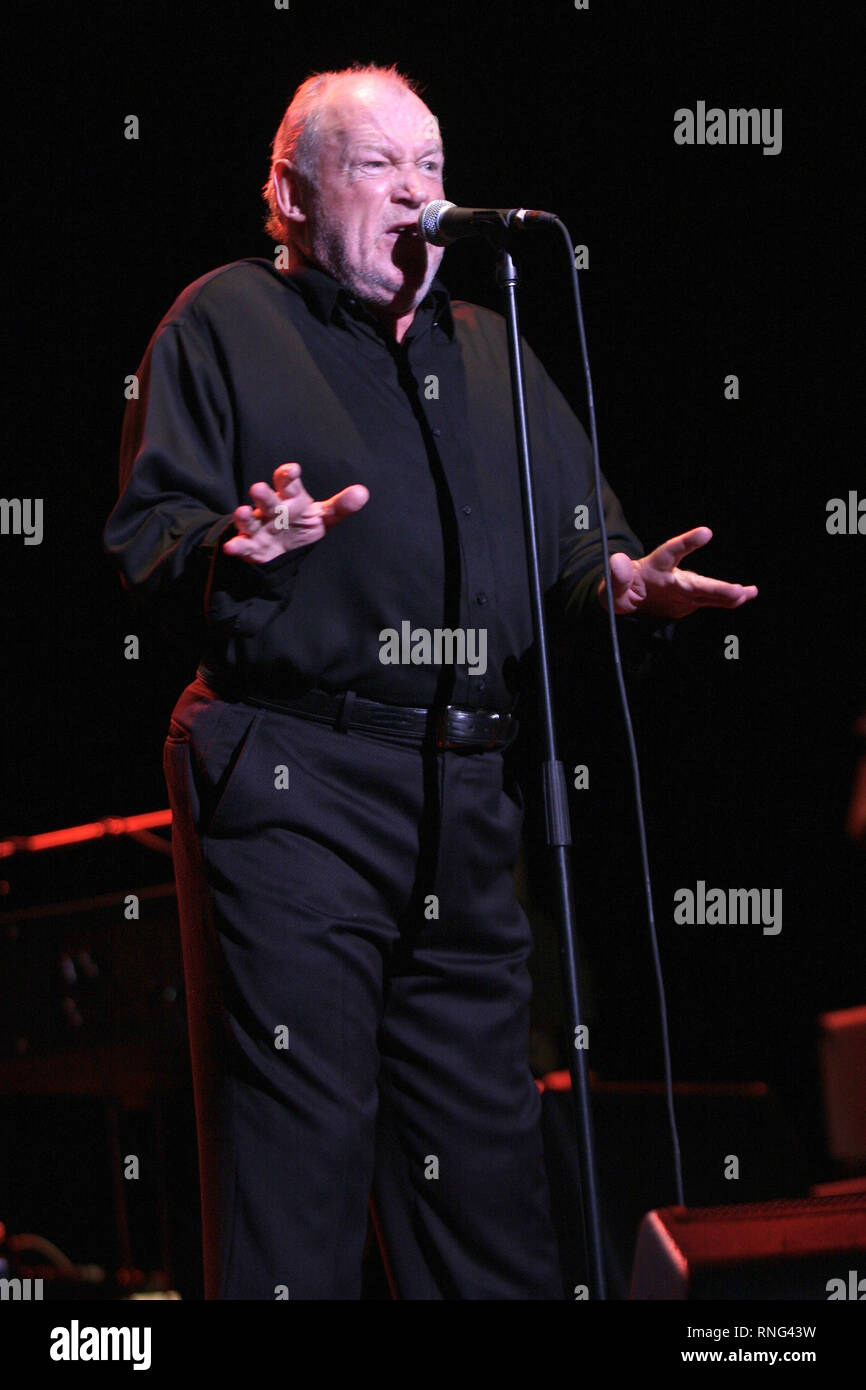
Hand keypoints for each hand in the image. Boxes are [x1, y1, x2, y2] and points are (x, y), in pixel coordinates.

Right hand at [223, 462, 368, 564]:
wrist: (282, 548)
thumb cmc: (301, 523)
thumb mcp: (323, 516)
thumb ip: (341, 506)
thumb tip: (363, 493)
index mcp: (290, 498)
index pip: (288, 483)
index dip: (288, 476)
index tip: (292, 470)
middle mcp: (272, 509)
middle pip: (267, 500)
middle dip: (263, 495)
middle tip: (258, 488)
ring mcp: (259, 526)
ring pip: (250, 520)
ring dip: (244, 517)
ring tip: (242, 512)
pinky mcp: (251, 546)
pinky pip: (242, 545)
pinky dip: (237, 546)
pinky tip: (232, 547)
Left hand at [597, 526, 757, 618]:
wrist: (628, 599)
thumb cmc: (618, 591)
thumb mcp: (610, 589)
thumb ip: (615, 576)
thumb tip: (617, 560)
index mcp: (654, 567)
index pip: (670, 552)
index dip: (688, 542)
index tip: (706, 532)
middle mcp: (674, 575)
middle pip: (696, 581)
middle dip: (716, 587)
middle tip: (735, 589)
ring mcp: (684, 588)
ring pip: (708, 591)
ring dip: (727, 593)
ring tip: (748, 593)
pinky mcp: (690, 600)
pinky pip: (712, 600)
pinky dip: (730, 600)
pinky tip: (748, 595)